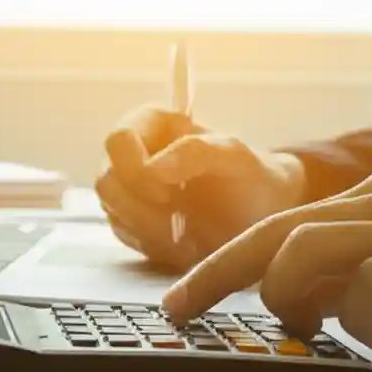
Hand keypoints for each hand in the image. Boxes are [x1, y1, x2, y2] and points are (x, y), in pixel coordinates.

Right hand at [95, 106, 307, 271]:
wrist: (264, 215)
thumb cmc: (253, 176)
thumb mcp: (235, 157)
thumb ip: (196, 152)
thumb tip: (153, 169)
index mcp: (154, 124)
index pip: (117, 140)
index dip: (135, 169)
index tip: (170, 192)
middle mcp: (136, 155)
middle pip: (106, 180)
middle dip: (140, 208)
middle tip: (179, 220)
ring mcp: (131, 191)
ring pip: (112, 212)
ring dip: (149, 230)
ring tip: (189, 237)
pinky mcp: (134, 223)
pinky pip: (125, 236)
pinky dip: (154, 246)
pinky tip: (185, 246)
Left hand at [161, 160, 371, 362]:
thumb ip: (367, 272)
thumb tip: (310, 302)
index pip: (283, 223)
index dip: (225, 262)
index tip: (186, 297)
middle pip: (275, 230)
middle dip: (216, 274)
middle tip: (179, 312)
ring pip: (305, 248)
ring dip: (290, 297)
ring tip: (311, 326)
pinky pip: (364, 284)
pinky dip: (354, 316)